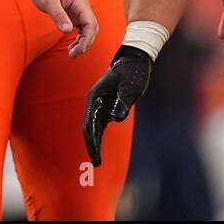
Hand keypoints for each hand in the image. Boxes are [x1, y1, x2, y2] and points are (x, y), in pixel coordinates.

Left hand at [26, 0, 97, 57]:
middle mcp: (82, 7)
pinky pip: (80, 28)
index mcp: (80, 3)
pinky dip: (78, 38)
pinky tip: (72, 46)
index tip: (80, 49)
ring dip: (82, 42)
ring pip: (87, 30)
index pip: (91, 23)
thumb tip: (67, 30)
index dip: (88, 38)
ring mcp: (78, 11)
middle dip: (85, 43)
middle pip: (92, 29)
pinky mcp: (72, 14)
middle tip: (74, 54)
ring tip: (72, 53)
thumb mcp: (49, 2)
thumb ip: (58, 16)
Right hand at [83, 45, 151, 166]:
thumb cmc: (132, 73)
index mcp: (96, 98)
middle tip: (97, 162)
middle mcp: (95, 102)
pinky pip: (100, 123)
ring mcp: (100, 104)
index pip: (90, 124)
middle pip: (89, 127)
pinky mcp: (108, 105)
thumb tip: (115, 119)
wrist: (134, 61)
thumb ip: (122, 103)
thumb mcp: (129, 87)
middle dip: (92, 145)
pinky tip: (100, 144)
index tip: (96, 156)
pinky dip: (99, 135)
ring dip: (94, 142)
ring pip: (93, 126)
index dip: (92, 142)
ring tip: (97, 158)